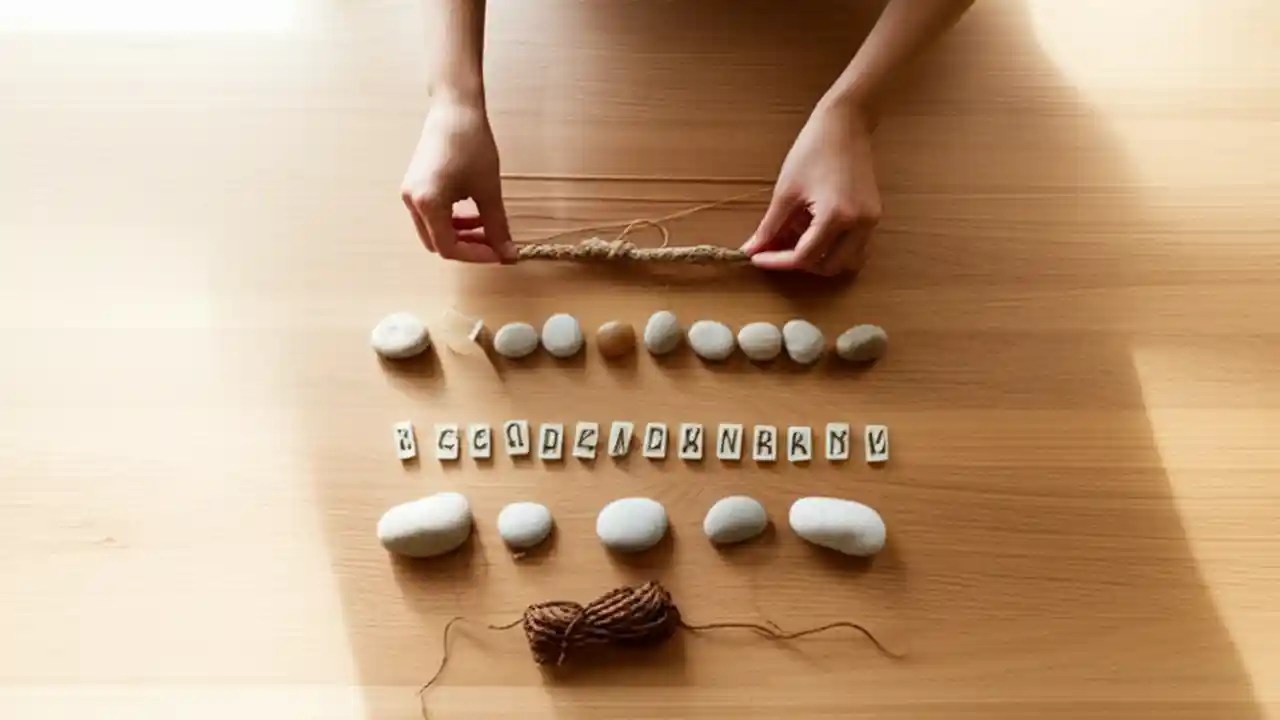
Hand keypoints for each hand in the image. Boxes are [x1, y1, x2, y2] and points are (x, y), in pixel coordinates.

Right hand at [401, 97, 514, 262]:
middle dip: (467, 247)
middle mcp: (412, 201)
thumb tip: (509, 254)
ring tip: (488, 227)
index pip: (449, 248)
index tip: (500, 253)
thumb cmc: (472, 144)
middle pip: (438, 243)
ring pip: (434, 230)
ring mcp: (411, 193)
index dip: (476, 255)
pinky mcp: (415, 185)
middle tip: (495, 244)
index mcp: (427, 204)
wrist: (455, 109)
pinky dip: (451, 220)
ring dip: (460, 234)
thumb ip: (497, 226)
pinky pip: (431, 214)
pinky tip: (474, 213)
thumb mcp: (488, 189)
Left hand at [742, 100, 880, 275]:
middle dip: (800, 264)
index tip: (757, 257)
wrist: (846, 123)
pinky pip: (855, 247)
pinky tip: (815, 231)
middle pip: (828, 267)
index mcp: (836, 216)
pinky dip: (834, 248)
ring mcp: (871, 221)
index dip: (777, 261)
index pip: (804, 257)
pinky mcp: (873, 215)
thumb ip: (769, 226)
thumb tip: (752, 250)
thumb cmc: (813, 149)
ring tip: (797, 239)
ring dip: (820, 259)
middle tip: (776, 249)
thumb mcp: (786, 191)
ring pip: (846, 262)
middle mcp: (859, 224)